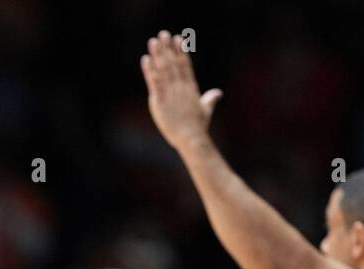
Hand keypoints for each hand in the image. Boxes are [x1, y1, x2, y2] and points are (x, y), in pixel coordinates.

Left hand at [140, 30, 222, 153]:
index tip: (178, 39)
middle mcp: (181, 88)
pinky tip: (146, 59)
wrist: (191, 139)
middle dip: (168, 48)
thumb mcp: (206, 110)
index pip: (185, 65)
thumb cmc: (198, 127)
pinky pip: (154, 82)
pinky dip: (149, 70)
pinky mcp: (160, 101)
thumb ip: (210, 99)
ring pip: (163, 70)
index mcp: (191, 88)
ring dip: (158, 54)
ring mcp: (170, 93)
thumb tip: (218, 93)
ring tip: (154, 41)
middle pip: (173, 63)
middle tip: (164, 34)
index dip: (181, 51)